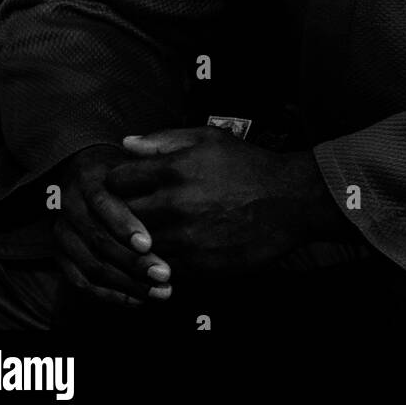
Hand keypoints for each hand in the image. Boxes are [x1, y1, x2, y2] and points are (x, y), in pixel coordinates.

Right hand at [52, 144, 173, 305]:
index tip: (148, 243)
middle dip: (132, 261)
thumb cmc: (126, 171)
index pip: (102, 202)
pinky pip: (82, 282)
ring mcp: (62, 233)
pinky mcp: (60, 256)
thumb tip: (172, 183)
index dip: (123, 225)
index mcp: (88, 177)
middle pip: (98, 239)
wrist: (91, 180)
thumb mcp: (136, 161)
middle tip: (164, 274)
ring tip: (160, 292)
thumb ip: (149, 168)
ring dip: (127, 284)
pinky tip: (139, 299)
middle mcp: (69, 204)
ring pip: (91, 266)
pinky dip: (111, 294)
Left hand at [108, 127, 341, 276]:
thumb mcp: (208, 139)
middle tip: (132, 209)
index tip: (124, 184)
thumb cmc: (248, 167)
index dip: (117, 182)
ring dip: (141, 239)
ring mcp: (186, 238)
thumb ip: (163, 140)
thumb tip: (127, 143)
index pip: (117, 181)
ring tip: (152, 230)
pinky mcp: (199, 265)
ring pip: (139, 245)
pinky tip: (173, 247)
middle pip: (122, 216)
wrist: (289, 202)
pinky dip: (163, 259)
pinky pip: (163, 266)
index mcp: (174, 170)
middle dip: (123, 212)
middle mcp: (175, 205)